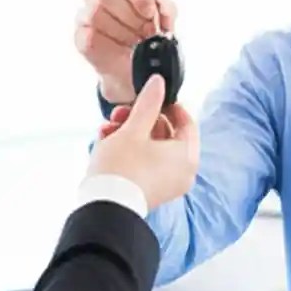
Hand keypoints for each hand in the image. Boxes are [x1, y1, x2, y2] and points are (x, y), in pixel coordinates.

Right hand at [74, 0, 177, 103]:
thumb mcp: (166, 18)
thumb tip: (161, 8)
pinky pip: (89, 37)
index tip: (150, 12)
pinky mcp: (80, 36)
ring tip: (137, 43)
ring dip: (122, 33)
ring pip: (95, 15)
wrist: (140, 64)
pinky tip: (121, 50)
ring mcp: (86, 14)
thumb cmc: (150, 32)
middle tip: (147, 32)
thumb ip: (166, 8)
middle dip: (131, 17)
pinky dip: (110, 46)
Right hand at [87, 75, 198, 210]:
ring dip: (129, 133)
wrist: (103, 208)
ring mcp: (167, 183)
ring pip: (151, 147)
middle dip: (140, 119)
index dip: (168, 105)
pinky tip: (107, 143)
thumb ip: (148, 103)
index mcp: (186, 156)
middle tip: (120, 113)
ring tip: (108, 128)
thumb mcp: (133, 129)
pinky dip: (129, 150)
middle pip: (166, 134)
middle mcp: (182, 172)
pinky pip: (145, 162)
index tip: (151, 97)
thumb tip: (159, 82)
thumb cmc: (121, 169)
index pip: (186, 121)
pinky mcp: (151, 190)